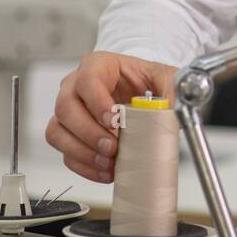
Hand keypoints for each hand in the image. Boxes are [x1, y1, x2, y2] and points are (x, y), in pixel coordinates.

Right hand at [45, 51, 175, 182]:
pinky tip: (106, 171)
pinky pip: (65, 153)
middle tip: (112, 147)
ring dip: (82, 152)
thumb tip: (179, 105)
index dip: (97, 101)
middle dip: (89, 132)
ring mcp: (69, 111)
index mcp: (99, 65)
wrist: (146, 98)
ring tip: (109, 162)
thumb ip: (174, 89)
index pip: (87, 79)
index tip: (114, 120)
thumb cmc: (150, 83)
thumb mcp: (168, 79)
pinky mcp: (69, 135)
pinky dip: (84, 166)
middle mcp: (76, 86)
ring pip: (57, 131)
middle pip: (65, 106)